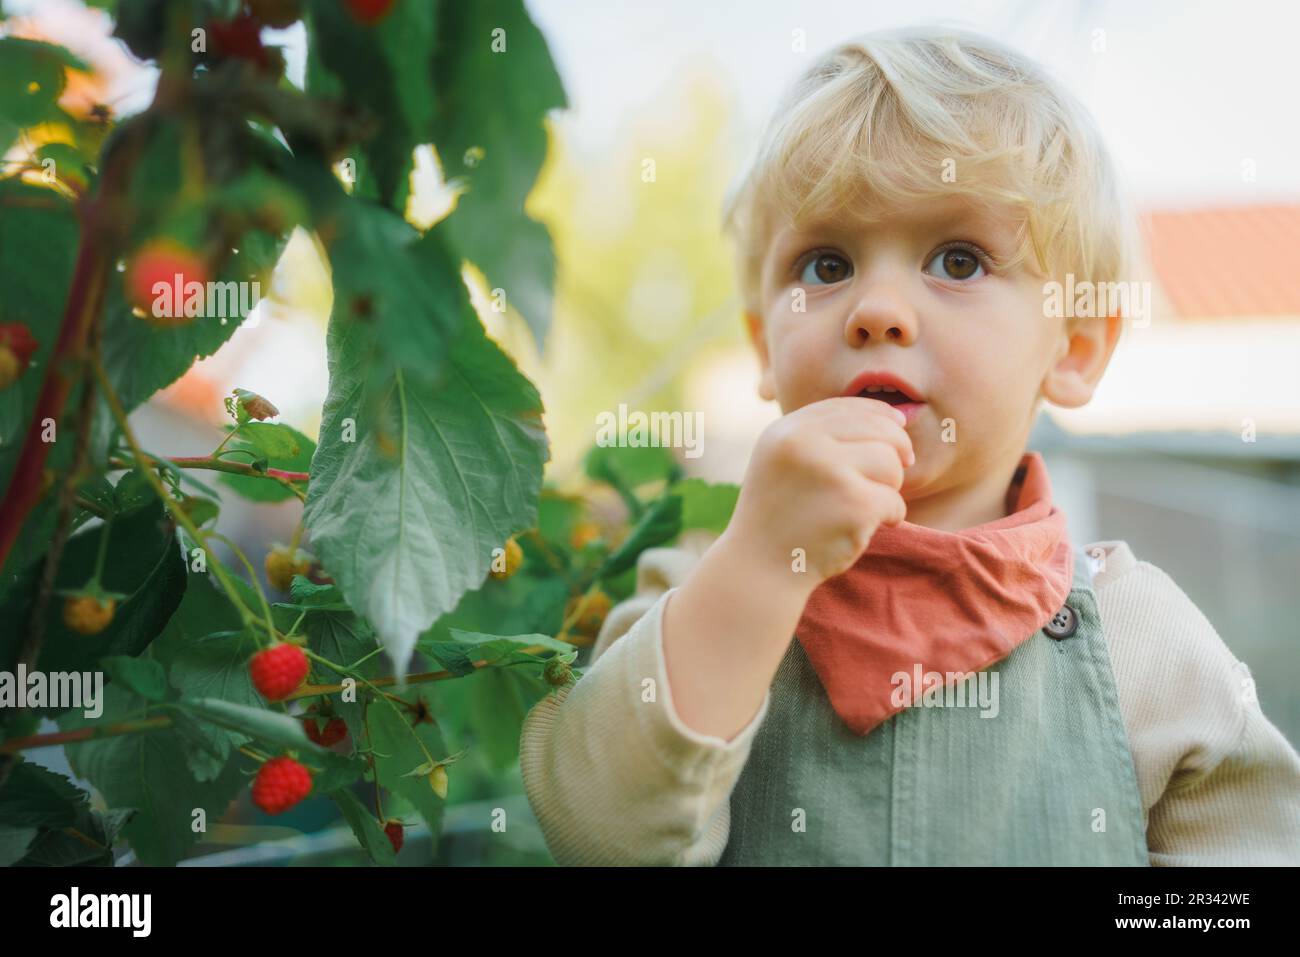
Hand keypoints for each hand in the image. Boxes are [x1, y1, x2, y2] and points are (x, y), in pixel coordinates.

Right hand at [722, 396, 912, 585]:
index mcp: (785, 430)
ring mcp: (829, 472)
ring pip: (891, 464)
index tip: (897, 433)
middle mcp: (804, 443)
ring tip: (866, 507)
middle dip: (894, 454)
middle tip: (888, 478)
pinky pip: (895, 501)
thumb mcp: (784, 461)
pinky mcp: (853, 504)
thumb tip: (898, 417)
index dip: (880, 418)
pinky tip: (865, 528)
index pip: (848, 407)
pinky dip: (890, 517)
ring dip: (889, 488)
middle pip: (880, 431)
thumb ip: (824, 434)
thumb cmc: (779, 516)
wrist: (757, 569)